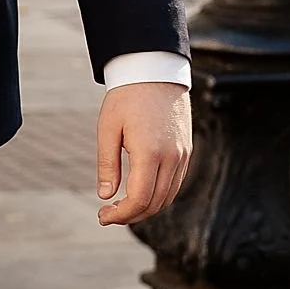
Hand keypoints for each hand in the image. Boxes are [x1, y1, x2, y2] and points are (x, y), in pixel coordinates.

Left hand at [96, 82, 192, 225]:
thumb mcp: (108, 129)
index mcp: (149, 153)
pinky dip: (159, 195)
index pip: (139, 199)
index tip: (103, 216)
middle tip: (108, 214)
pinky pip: (175, 183)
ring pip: (168, 197)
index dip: (121, 215)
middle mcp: (171, 157)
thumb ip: (107, 165)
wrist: (155, 72)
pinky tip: (140, 192)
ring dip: (146, 208)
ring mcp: (183, 155)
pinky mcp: (186, 151)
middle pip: (155, 203)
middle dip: (131, 215)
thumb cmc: (126, 98)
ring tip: (122, 206)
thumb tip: (105, 196)